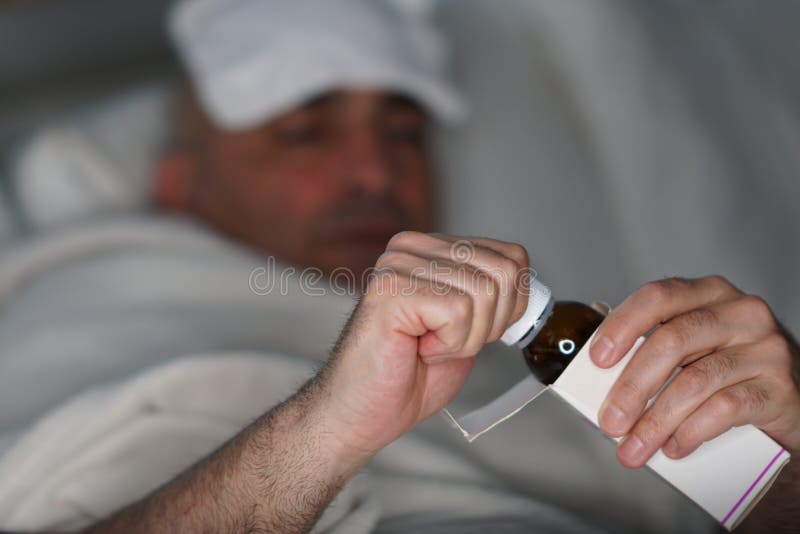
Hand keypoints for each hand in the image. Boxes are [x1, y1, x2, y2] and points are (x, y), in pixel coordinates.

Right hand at [322, 232, 530, 458]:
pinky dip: (449, 345)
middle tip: (447, 342)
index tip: (474, 331)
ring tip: (427, 347)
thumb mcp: (467, 326)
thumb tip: (524, 280)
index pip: (511, 257)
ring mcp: (398, 264)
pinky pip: (459, 311)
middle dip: (489, 324)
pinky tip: (418, 349)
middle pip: (505, 272)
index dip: (511, 306)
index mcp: (432, 248)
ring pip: (484, 293)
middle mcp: (412, 247)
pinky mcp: (390, 289)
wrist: (359, 413)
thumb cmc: (406, 375)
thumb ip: (491, 294)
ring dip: (466, 339)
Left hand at [590, 276, 799, 467]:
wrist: (785, 400)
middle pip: (672, 342)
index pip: (658, 297)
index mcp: (708, 294)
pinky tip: (675, 445)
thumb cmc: (727, 369)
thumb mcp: (691, 347)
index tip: (598, 360)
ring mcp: (765, 349)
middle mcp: (739, 313)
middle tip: (611, 421)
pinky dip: (692, 430)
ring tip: (636, 445)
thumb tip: (597, 372)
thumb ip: (650, 348)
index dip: (622, 325)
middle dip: (633, 386)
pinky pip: (726, 408)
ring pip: (696, 381)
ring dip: (657, 420)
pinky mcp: (780, 388)